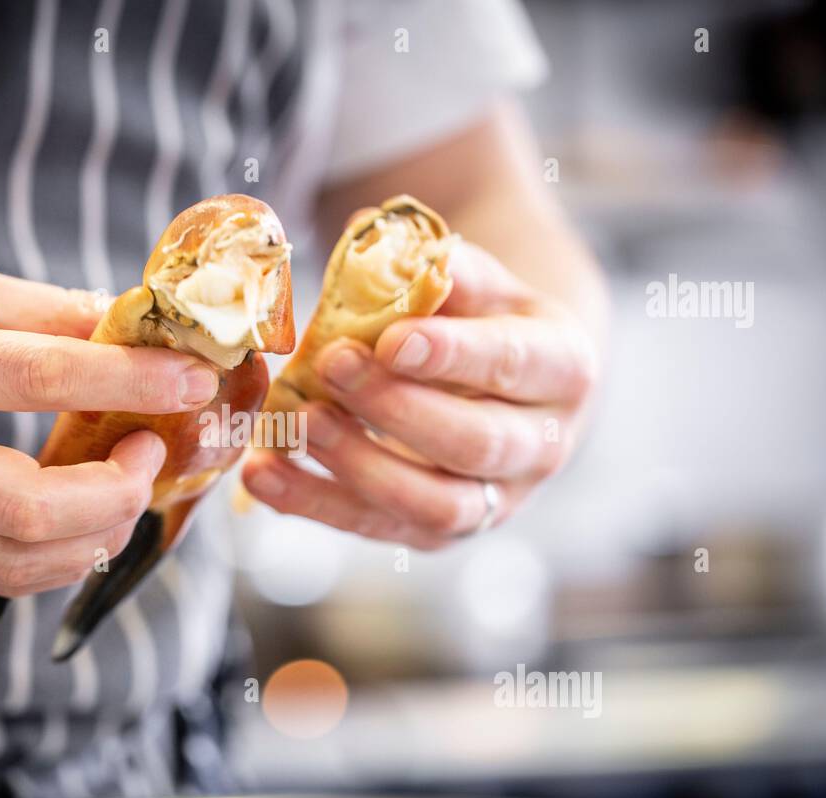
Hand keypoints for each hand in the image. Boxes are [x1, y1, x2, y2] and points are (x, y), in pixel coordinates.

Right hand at [0, 255, 221, 595]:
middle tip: (147, 450)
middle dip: (117, 491)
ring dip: (95, 536)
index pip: (42, 376)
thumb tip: (136, 329)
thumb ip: (41, 312)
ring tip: (122, 489)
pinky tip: (80, 525)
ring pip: (14, 561)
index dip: (131, 382)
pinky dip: (51, 562)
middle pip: (30, 506)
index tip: (193, 380)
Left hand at [242, 241, 598, 548]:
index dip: (453, 356)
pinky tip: (263, 472)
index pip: (513, 365)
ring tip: (298, 423)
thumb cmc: (484, 317)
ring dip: (359, 466)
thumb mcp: (478, 282)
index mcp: (562, 369)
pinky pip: (377, 527)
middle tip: (331, 365)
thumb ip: (437, 267)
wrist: (511, 379)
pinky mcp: (440, 532)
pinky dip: (314, 502)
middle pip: (475, 444)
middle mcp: (542, 446)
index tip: (392, 339)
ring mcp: (493, 500)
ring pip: (433, 504)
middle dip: (397, 409)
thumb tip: (372, 238)